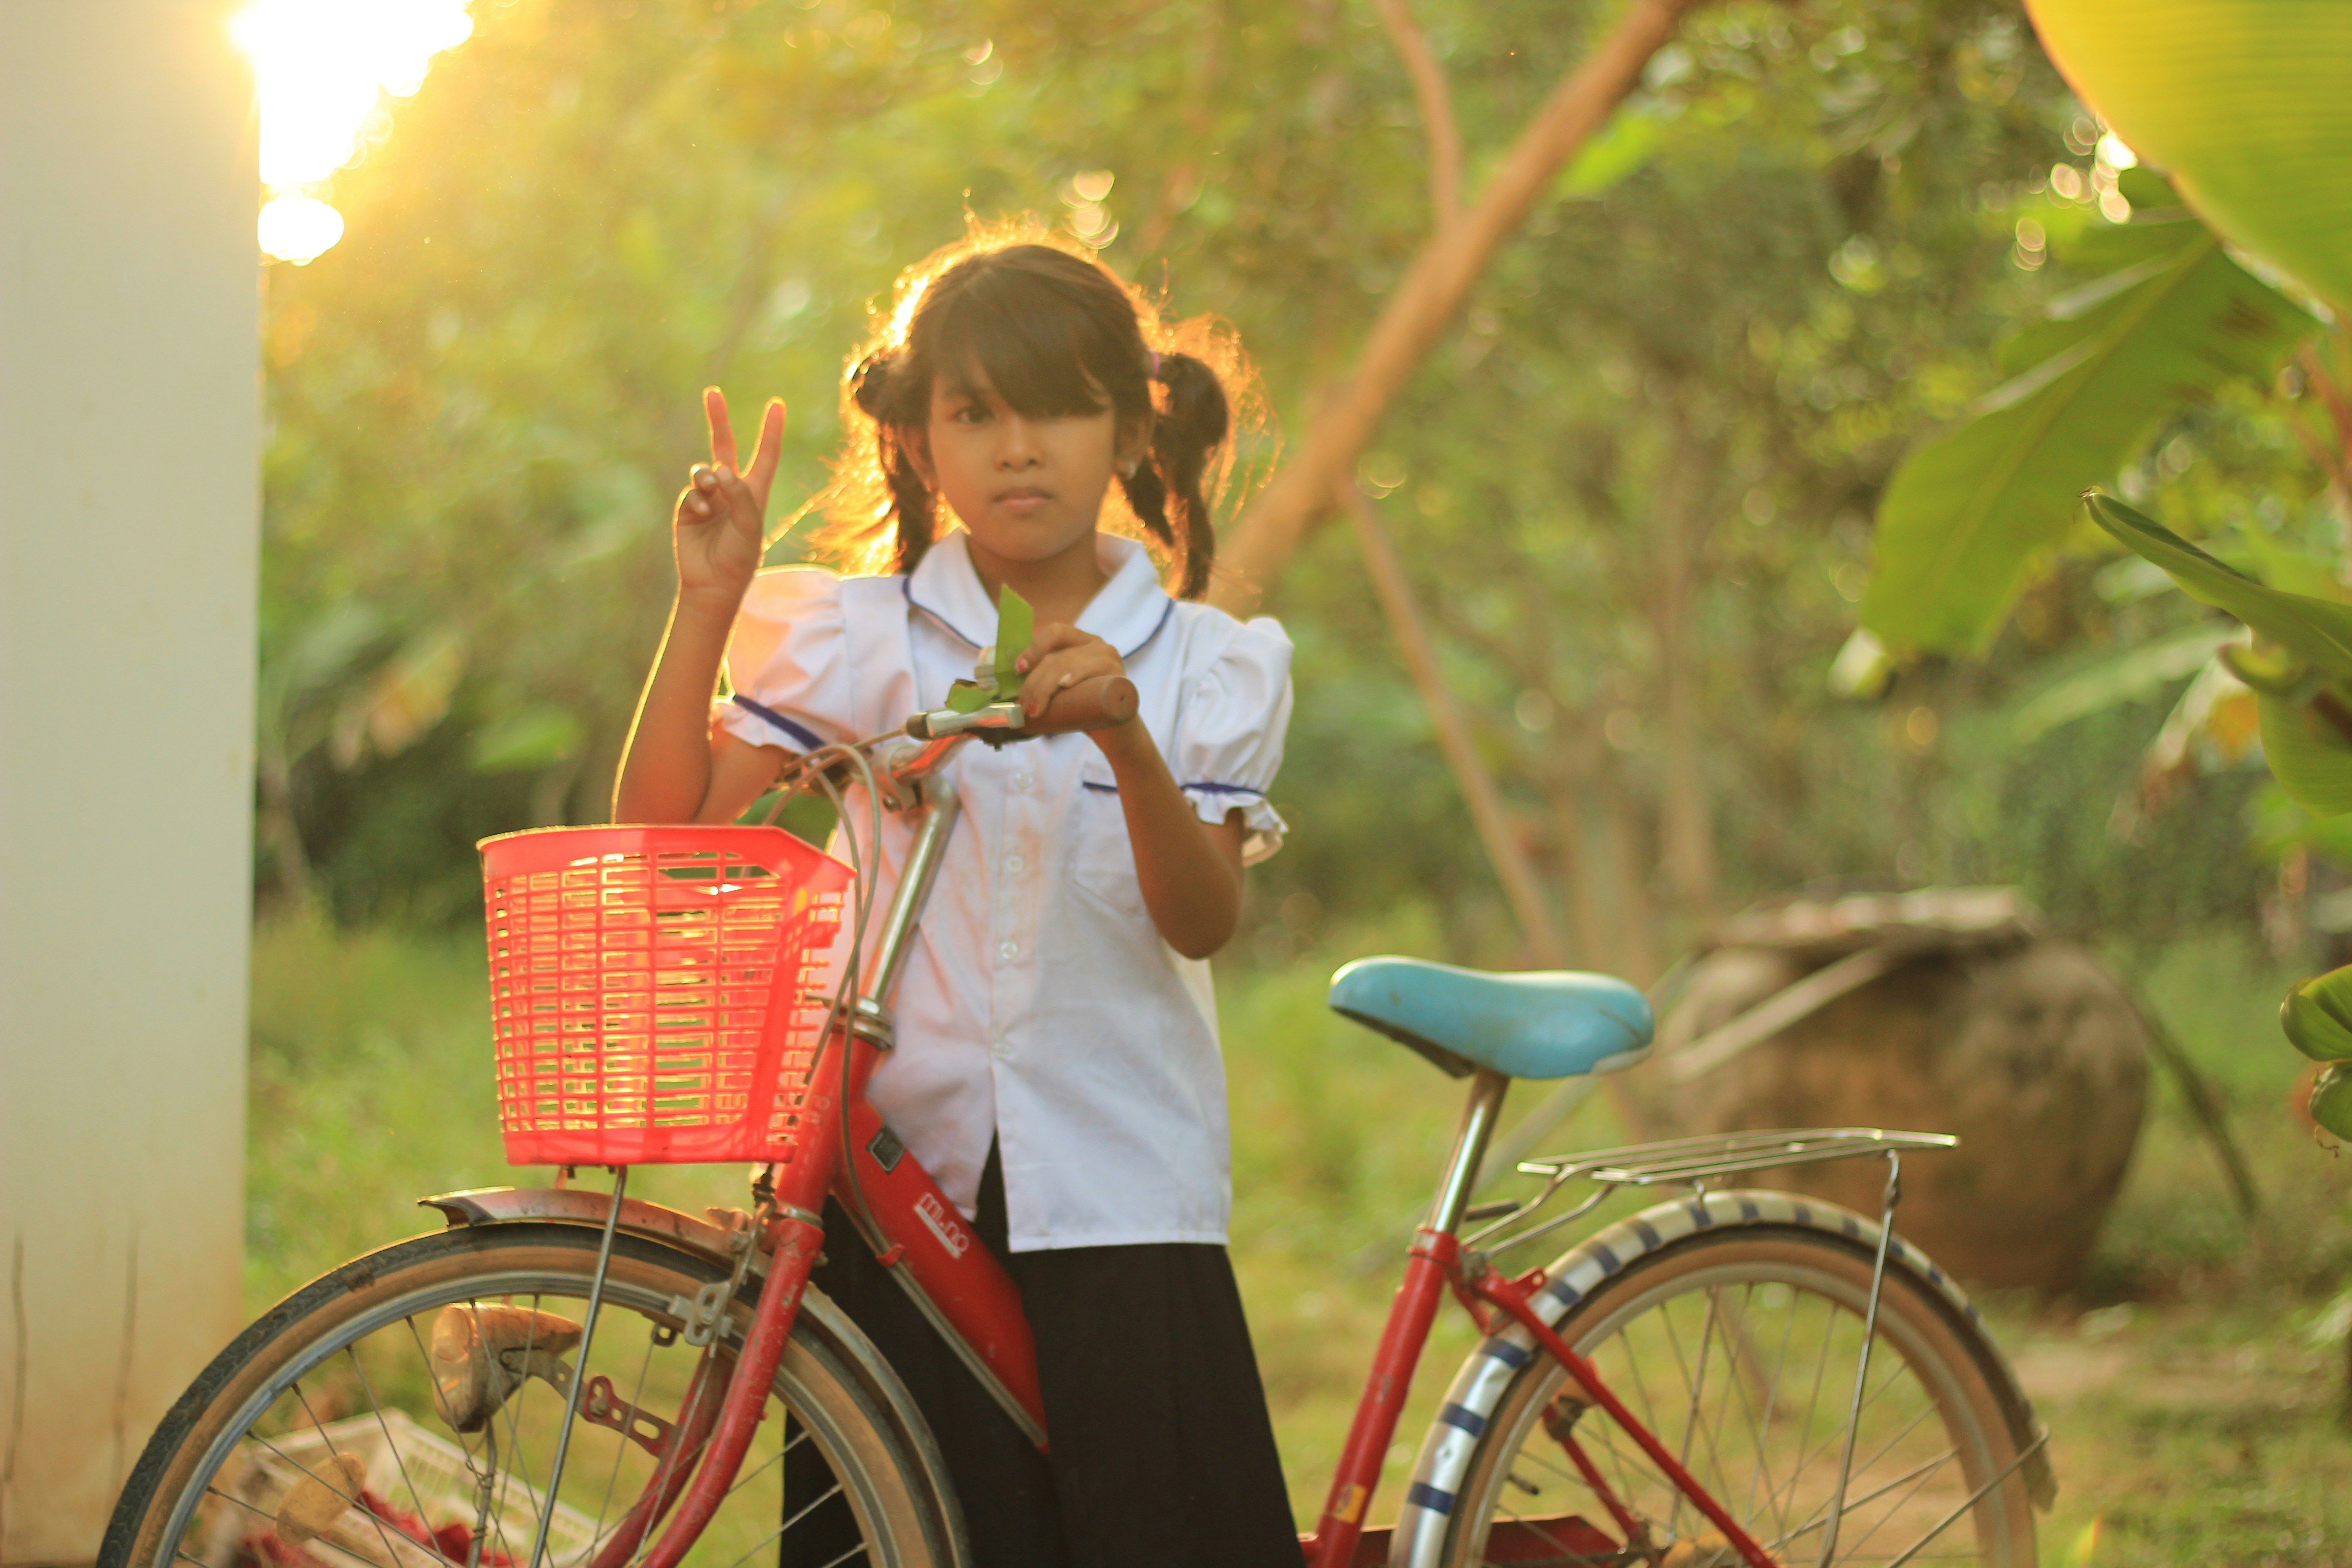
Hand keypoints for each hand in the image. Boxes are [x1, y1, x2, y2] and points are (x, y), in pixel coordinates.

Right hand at [673, 387, 784, 606]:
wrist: (713, 584)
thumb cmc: (739, 558)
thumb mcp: (749, 526)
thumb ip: (740, 495)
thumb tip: (720, 469)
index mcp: (754, 493)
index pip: (765, 455)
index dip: (771, 431)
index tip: (777, 404)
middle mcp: (730, 490)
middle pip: (724, 447)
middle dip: (718, 420)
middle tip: (712, 393)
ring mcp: (708, 497)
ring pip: (703, 470)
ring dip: (707, 478)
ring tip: (713, 494)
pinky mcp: (688, 508)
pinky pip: (691, 492)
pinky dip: (698, 501)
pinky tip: (703, 516)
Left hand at [1015, 623, 1125, 731]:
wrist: (1116, 732)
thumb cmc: (1086, 710)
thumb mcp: (1063, 691)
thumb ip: (1045, 683)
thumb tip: (1009, 694)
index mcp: (1081, 642)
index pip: (1056, 633)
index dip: (1034, 647)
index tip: (1018, 669)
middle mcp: (1096, 645)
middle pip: (1057, 656)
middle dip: (1034, 682)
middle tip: (1023, 707)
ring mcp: (1110, 658)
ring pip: (1069, 664)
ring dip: (1045, 688)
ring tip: (1035, 710)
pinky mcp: (1119, 675)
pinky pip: (1095, 667)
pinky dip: (1077, 674)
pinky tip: (1065, 684)